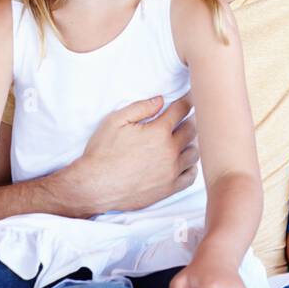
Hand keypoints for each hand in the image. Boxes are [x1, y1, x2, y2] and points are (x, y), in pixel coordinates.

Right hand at [79, 93, 197, 211]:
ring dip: (190, 144)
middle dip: (188, 120)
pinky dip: (190, 166)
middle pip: (191, 130)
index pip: (182, 110)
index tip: (188, 99)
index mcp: (159, 132)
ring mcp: (171, 171)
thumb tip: (160, 100)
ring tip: (182, 140)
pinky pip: (191, 176)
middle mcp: (169, 151)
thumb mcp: (115, 121)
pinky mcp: (169, 188)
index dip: (186, 101)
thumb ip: (141, 108)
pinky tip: (183, 162)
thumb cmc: (102, 153)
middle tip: (183, 119)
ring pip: (194, 152)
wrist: (94, 186)